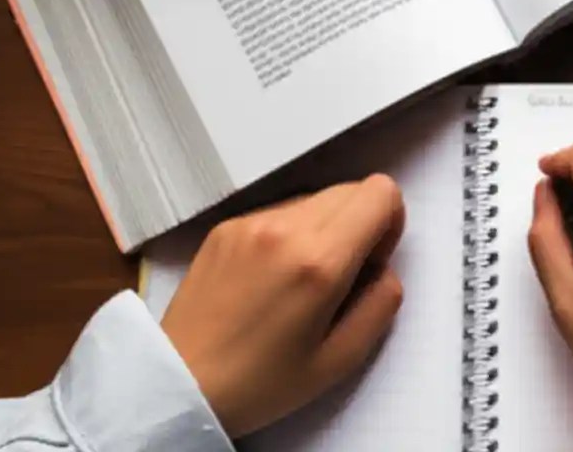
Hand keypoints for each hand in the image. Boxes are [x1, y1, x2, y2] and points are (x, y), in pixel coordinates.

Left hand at [161, 175, 405, 437]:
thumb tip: (384, 268)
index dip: (390, 224)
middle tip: (340, 277)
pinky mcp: (225, 226)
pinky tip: (270, 279)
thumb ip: (381, 304)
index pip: (380, 193)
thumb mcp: (341, 360)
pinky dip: (290, 234)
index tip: (372, 262)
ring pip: (316, 198)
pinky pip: (280, 211)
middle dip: (361, 226)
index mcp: (319, 262)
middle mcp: (284, 228)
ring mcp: (250, 222)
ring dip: (324, 229)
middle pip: (351, 189)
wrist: (181, 383)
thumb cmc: (260, 383)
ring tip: (300, 282)